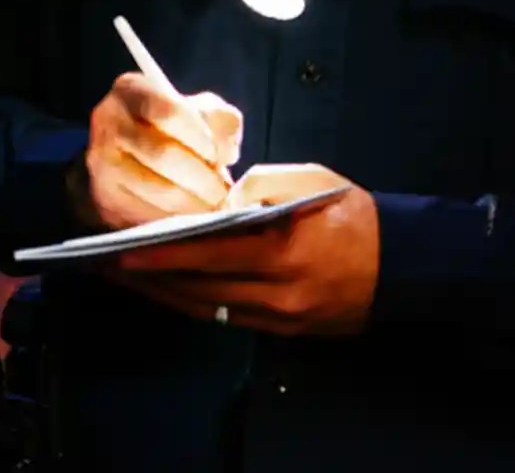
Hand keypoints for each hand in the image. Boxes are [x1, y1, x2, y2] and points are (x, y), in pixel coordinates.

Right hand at [69, 73, 242, 229]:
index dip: (201, 137)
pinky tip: (191, 217)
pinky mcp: (105, 199)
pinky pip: (148, 214)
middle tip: (223, 191)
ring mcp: (102, 163)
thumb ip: (221, 119)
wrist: (128, 157)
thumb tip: (227, 150)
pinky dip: (177, 219)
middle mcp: (107, 123)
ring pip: (158, 189)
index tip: (218, 155)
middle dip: (202, 178)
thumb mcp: (197, 111)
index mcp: (131, 91)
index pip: (170, 112)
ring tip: (213, 206)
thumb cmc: (170, 129)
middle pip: (163, 154)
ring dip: (194, 203)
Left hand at [104, 164, 379, 335]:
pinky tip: (169, 289)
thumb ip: (259, 187)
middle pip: (199, 291)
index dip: (161, 258)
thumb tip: (217, 204)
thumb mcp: (311, 182)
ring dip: (165, 296)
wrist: (407, 265)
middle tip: (107, 266)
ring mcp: (282, 318)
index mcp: (284, 251)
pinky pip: (227, 319)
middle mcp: (278, 293)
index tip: (120, 253)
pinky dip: (194, 304)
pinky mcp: (285, 332)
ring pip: (208, 311)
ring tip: (128, 279)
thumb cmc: (355, 215)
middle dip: (150, 280)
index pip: (208, 257)